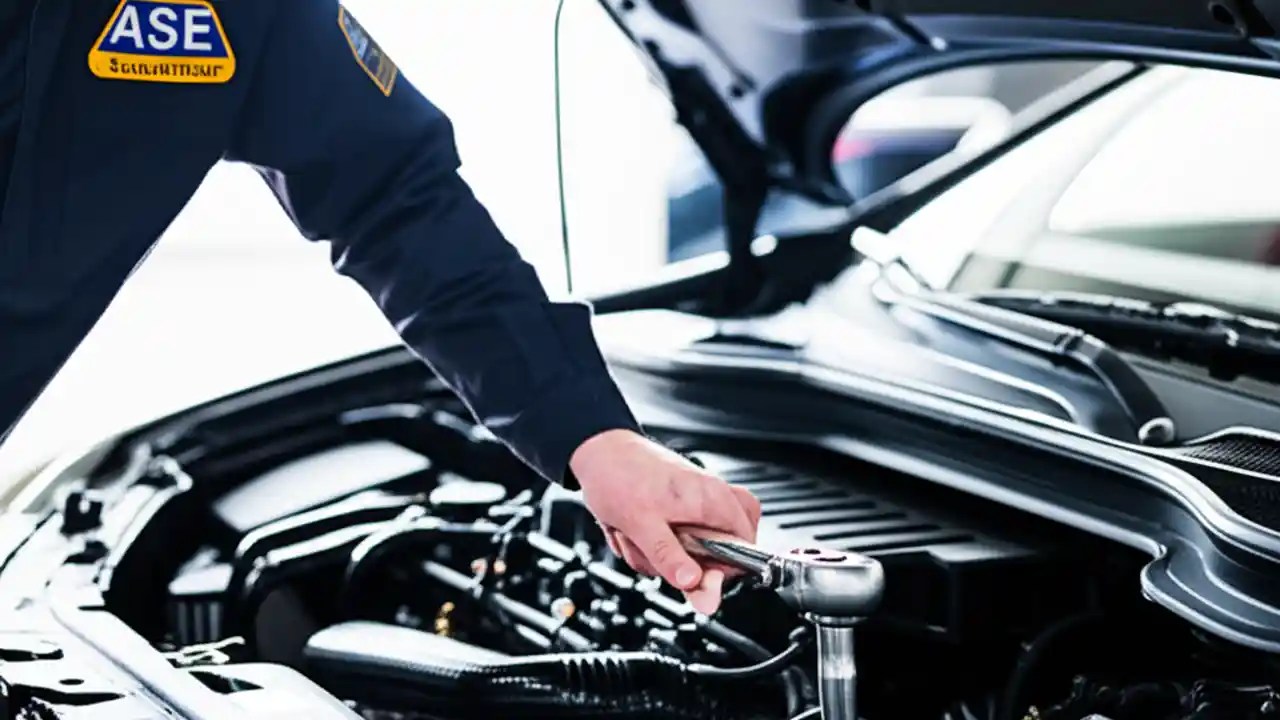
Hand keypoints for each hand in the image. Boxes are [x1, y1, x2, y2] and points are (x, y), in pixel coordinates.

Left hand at [569, 429, 761, 615]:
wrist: (598, 452)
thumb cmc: (619, 477)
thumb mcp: (641, 524)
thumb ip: (670, 557)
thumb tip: (695, 584)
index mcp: (713, 499)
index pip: (745, 546)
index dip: (721, 569)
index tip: (694, 575)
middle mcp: (711, 498)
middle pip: (716, 553)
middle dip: (681, 563)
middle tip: (655, 552)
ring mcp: (695, 503)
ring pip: (690, 551)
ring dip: (659, 555)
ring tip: (637, 537)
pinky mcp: (678, 508)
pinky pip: (674, 541)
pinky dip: (652, 544)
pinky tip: (635, 533)